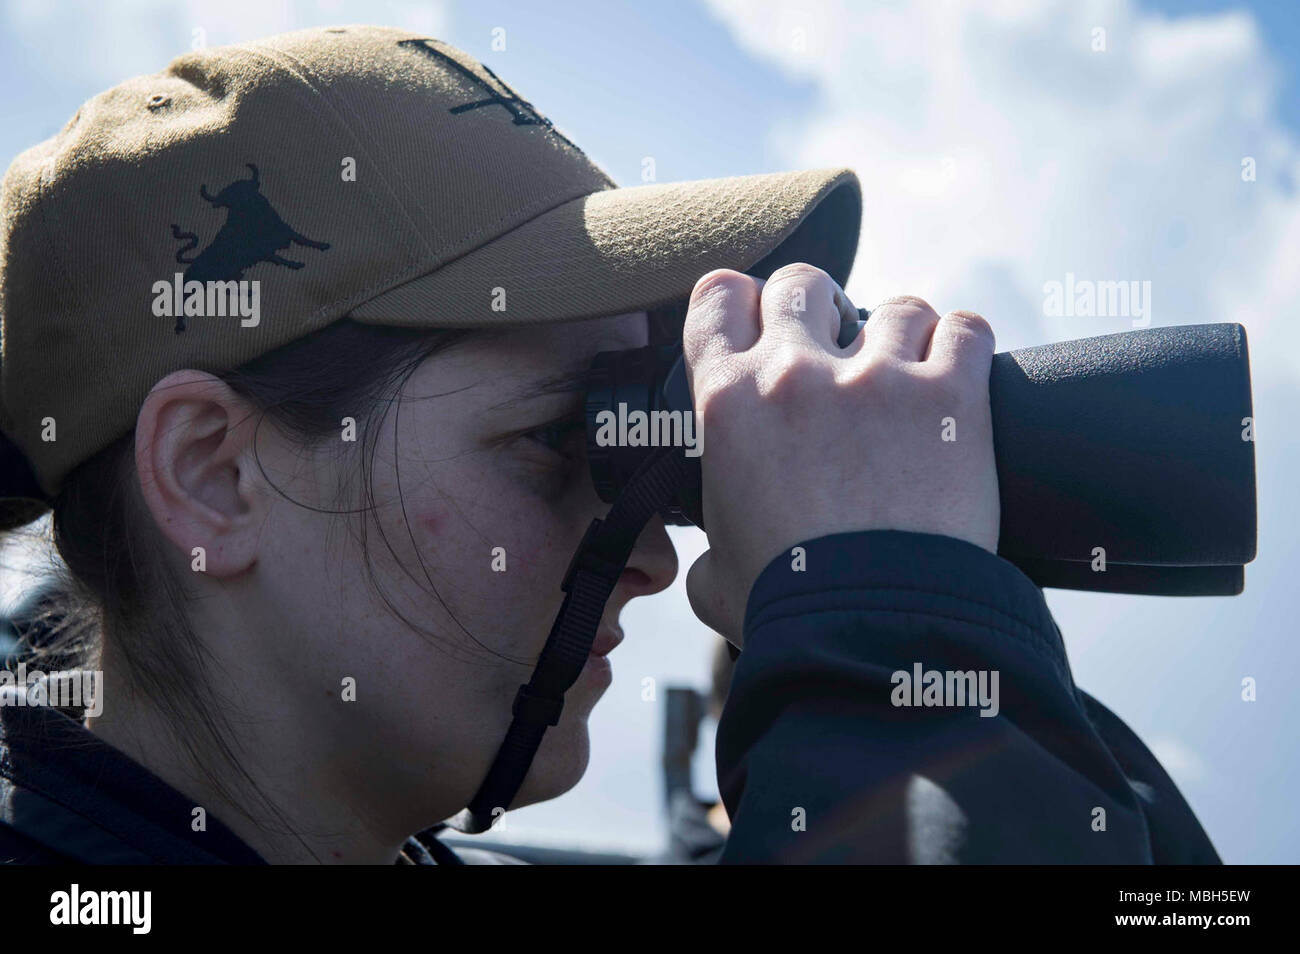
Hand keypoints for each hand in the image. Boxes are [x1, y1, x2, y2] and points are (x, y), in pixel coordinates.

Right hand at [681, 265, 999, 645]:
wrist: (872, 633)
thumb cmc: (788, 610)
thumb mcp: (715, 579)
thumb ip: (707, 553)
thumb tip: (710, 565)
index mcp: (727, 403)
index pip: (718, 297)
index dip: (742, 305)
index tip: (761, 326)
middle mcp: (796, 373)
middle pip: (803, 282)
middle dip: (819, 308)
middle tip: (836, 351)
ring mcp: (877, 377)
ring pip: (896, 306)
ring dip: (902, 337)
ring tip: (911, 381)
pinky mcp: (950, 396)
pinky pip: (967, 328)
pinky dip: (965, 347)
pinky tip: (962, 377)